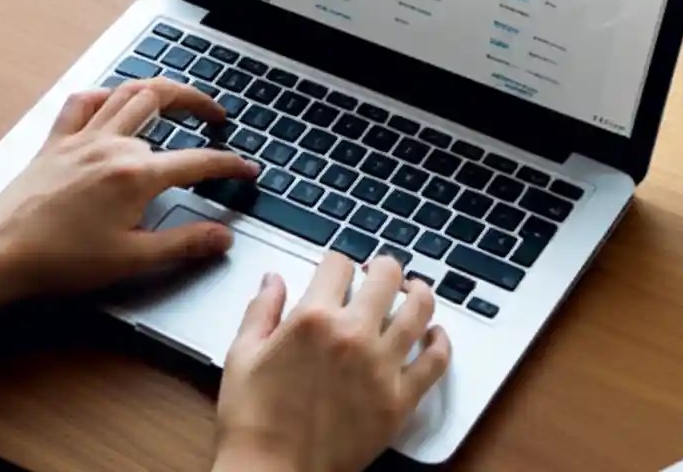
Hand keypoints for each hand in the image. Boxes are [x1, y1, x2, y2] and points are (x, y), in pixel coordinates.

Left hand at [0, 78, 259, 303]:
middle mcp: (111, 146)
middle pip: (162, 102)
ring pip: (126, 93)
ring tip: (177, 98)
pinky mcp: (56, 142)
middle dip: (197, 102)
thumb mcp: (133, 259)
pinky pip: (82, 103)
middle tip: (217, 116)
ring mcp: (81, 139)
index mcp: (135, 175)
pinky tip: (114, 103)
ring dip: (158, 89)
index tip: (247, 170)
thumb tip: (222, 236)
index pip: (197, 161)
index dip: (229, 164)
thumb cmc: (61, 260)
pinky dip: (104, 95)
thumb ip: (184, 243)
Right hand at [212, 254, 450, 471]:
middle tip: (381, 273)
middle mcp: (353, 336)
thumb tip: (273, 279)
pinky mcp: (399, 400)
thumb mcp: (242, 355)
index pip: (339, 265)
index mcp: (313, 319)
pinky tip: (435, 335)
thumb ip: (261, 310)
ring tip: (413, 292)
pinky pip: (435, 362)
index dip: (338, 263)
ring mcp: (381, 367)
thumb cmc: (252, 420)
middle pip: (387, 276)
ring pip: (420, 309)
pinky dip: (441, 343)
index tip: (338, 270)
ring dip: (419, 293)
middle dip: (383, 267)